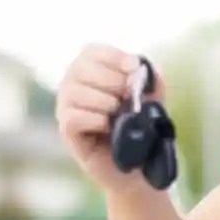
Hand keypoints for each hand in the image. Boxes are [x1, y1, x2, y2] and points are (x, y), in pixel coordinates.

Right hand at [55, 43, 166, 194]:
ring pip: (75, 92)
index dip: (113, 56)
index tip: (134, 67)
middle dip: (112, 80)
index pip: (91, 51)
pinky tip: (108, 126)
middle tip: (128, 97)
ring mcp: (66, 109)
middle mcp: (73, 86)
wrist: (140, 167)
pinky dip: (94, 119)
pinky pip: (72, 117)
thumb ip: (150, 81)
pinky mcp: (67, 133)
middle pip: (81, 68)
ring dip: (104, 101)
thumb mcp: (153, 100)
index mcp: (92, 72)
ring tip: (119, 113)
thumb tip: (143, 67)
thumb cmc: (142, 128)